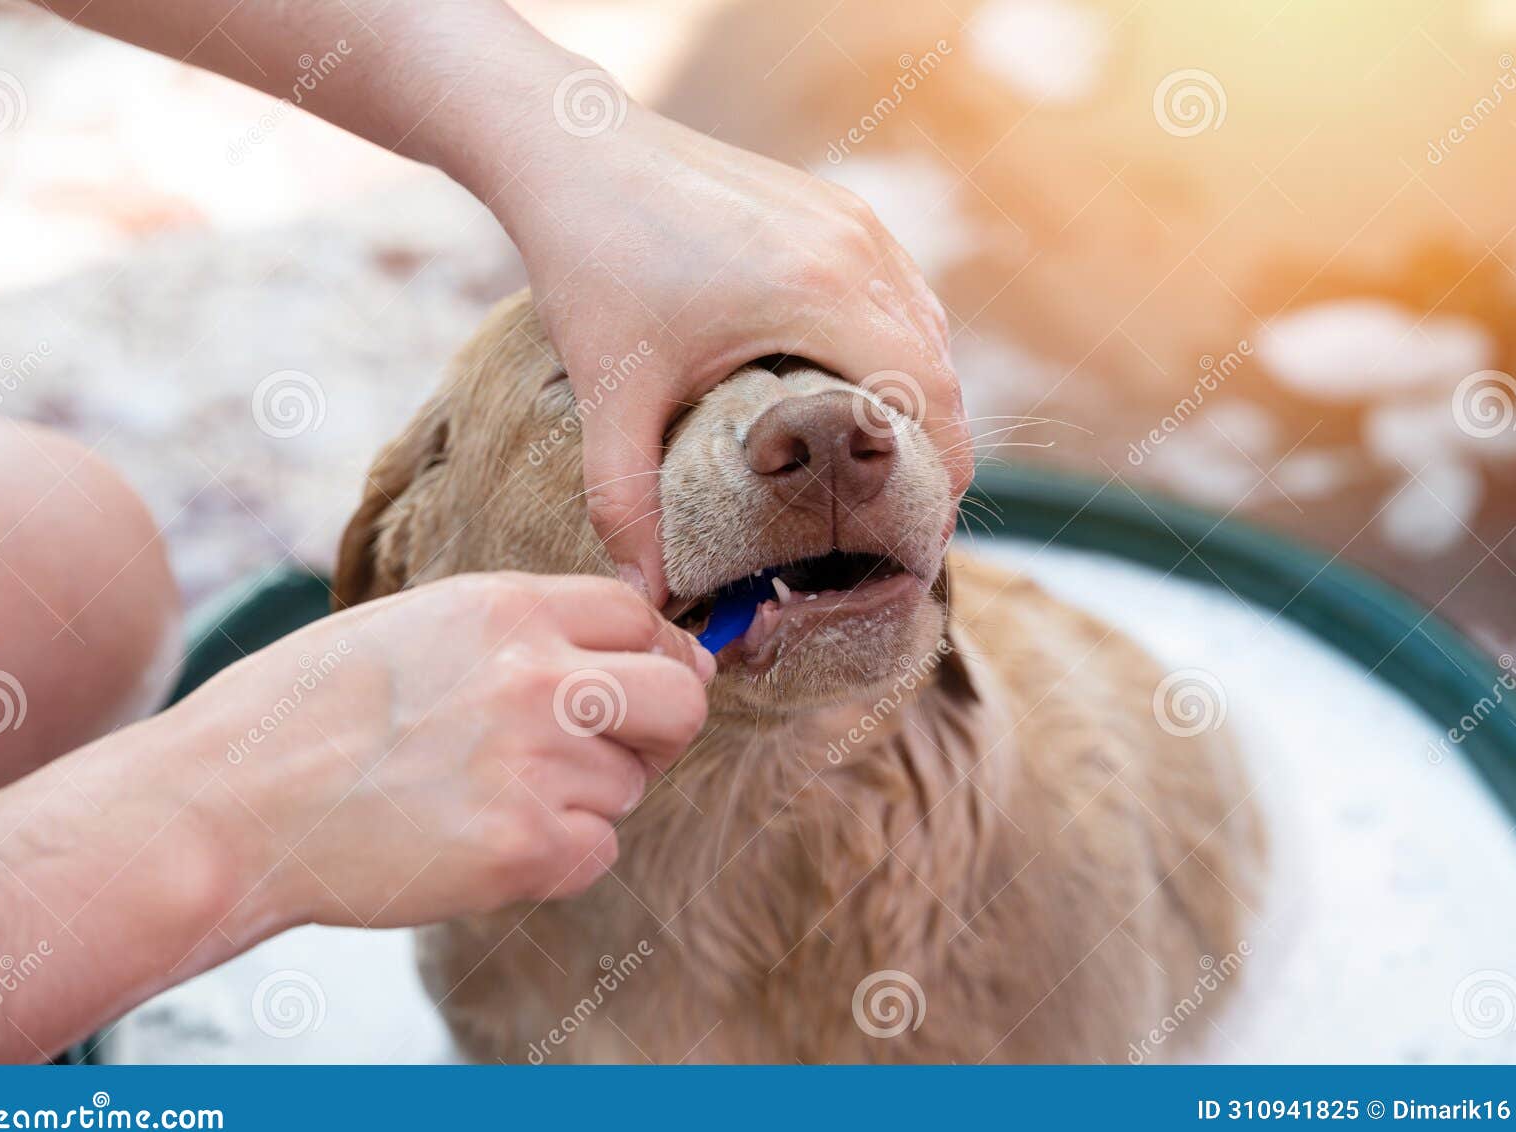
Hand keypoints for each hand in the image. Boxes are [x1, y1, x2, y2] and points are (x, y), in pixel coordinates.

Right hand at [181, 573, 712, 930]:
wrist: (225, 805)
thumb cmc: (306, 711)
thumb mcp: (418, 625)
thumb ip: (522, 629)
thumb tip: (632, 644)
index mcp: (507, 609)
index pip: (642, 618)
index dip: (654, 655)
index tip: (642, 682)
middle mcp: (537, 678)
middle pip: (681, 699)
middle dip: (661, 726)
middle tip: (613, 747)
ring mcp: (536, 766)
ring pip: (630, 786)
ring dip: (584, 797)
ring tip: (486, 794)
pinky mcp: (525, 850)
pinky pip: (599, 851)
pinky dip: (559, 856)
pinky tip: (484, 841)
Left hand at [481, 105, 969, 603]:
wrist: (572, 150)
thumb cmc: (591, 261)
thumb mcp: (609, 393)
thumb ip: (625, 502)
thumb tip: (645, 598)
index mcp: (819, 292)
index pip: (929, 399)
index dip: (942, 476)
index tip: (918, 535)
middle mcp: (855, 249)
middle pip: (938, 369)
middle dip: (932, 448)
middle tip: (895, 516)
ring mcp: (851, 220)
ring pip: (925, 325)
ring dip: (916, 396)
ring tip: (878, 462)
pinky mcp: (835, 208)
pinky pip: (897, 289)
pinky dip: (894, 345)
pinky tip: (852, 388)